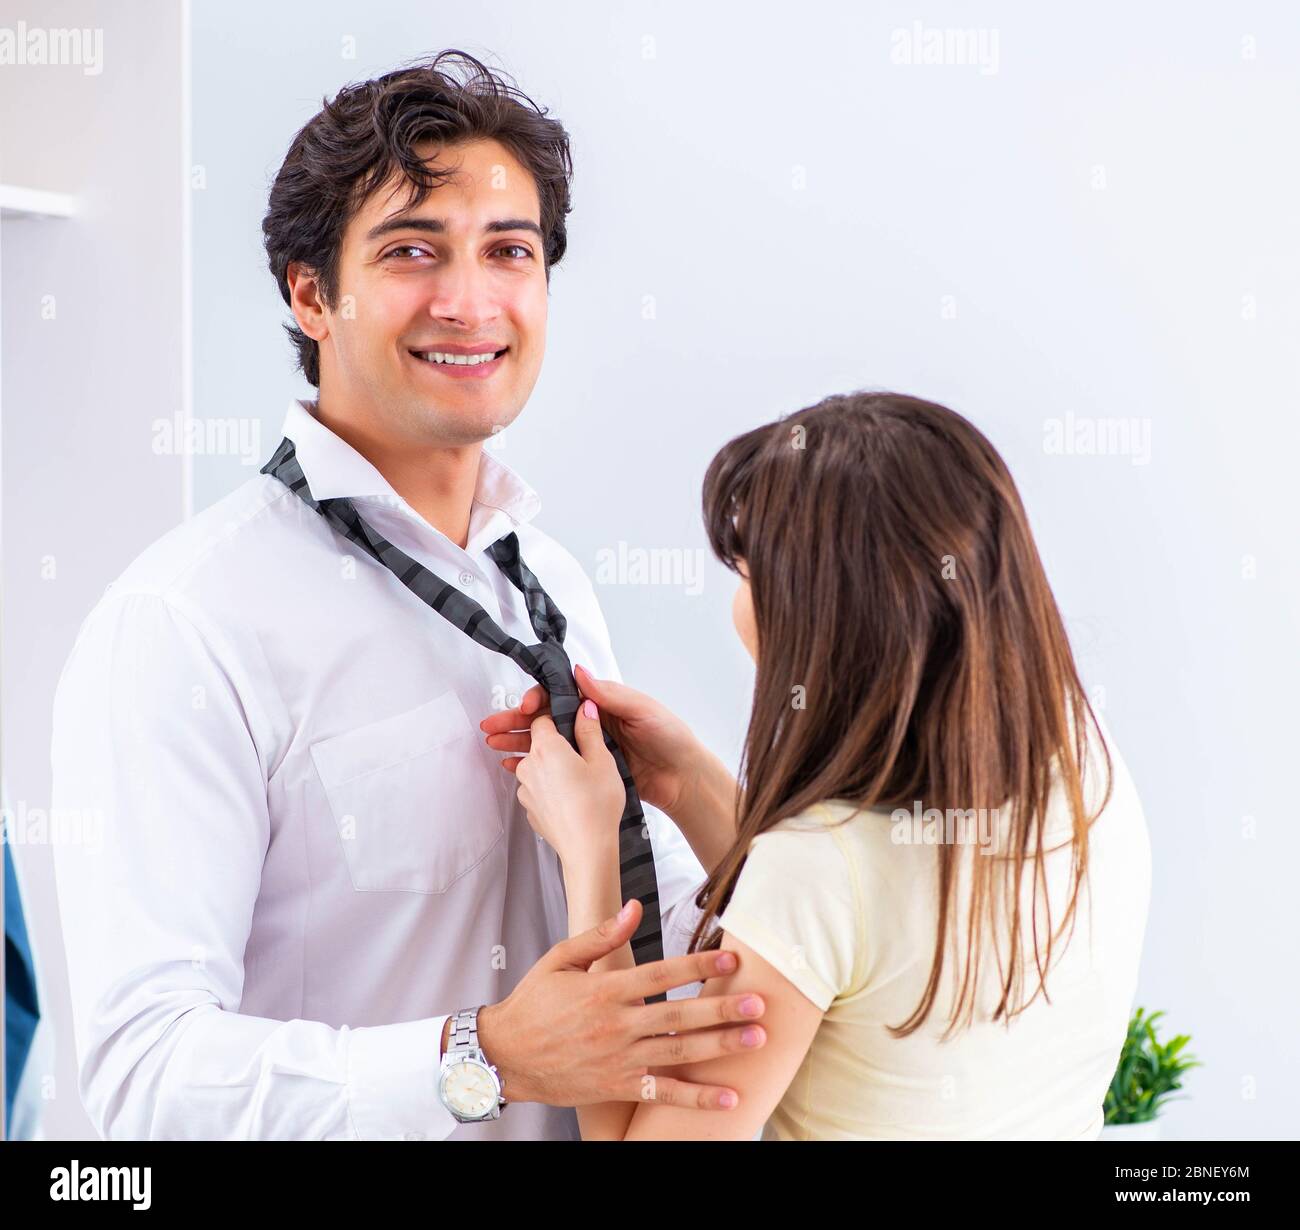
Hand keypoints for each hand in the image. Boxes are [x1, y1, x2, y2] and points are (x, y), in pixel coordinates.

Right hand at [476, 899, 766, 1108]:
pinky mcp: (618, 1087)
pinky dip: (696, 1099)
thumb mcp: (560, 959)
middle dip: (721, 1009)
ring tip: (756, 1038)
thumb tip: (634, 907)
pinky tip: (728, 1099)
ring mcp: (619, 1059)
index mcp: (605, 990)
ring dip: (720, 1046)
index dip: (698, 966)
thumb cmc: (533, 1003)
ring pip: (679, 1053)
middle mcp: (616, 1025)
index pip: (661, 974)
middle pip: (679, 1015)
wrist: (503, 1056)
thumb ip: (601, 936)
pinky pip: (662, 1094)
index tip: (731, 959)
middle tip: (759, 1003)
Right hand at [481, 664, 705, 816]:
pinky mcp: (587, 771)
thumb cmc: (670, 737)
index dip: (539, 700)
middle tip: (491, 726)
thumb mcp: (642, 709)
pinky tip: (512, 766)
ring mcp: (586, 748)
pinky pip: (554, 765)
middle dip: (516, 720)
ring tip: (494, 745)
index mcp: (600, 703)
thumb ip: (610, 694)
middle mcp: (589, 723)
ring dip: (517, 742)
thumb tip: (578, 672)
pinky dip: (532, 764)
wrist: (684, 779)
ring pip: (544, 742)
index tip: (525, 708)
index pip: (560, 696)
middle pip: (545, 719)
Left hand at [513, 699, 624, 866]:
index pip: (541, 719)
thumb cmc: (597, 806)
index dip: (557, 718)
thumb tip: (585, 708)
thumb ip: (590, 730)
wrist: (587, 849)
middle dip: (556, 745)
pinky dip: (551, 789)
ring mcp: (526, 790)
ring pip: (538, 767)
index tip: (570, 724)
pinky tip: (571, 798)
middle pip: (538, 744)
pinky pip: (538, 789)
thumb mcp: (602, 760)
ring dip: (553, 769)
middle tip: (581, 756)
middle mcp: (529, 766)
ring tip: (579, 781)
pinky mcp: (529, 808)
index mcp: (546, 747)